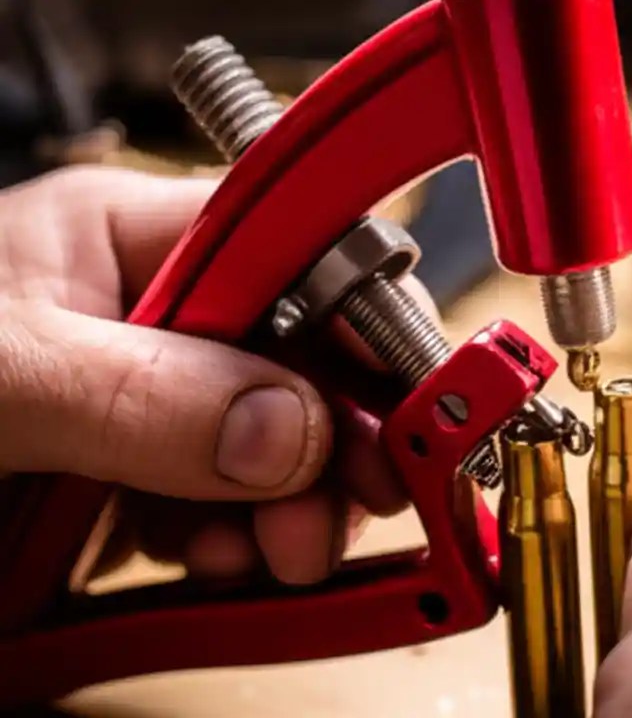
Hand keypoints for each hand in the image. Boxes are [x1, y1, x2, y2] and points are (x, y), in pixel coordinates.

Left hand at [0, 167, 415, 584]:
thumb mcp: (6, 377)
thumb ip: (146, 398)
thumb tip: (294, 432)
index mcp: (131, 241)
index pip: (301, 250)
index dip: (373, 322)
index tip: (418, 401)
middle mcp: (156, 318)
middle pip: (309, 362)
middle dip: (343, 439)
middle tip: (355, 504)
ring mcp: (149, 404)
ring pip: (280, 448)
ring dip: (299, 507)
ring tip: (284, 553)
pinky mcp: (135, 480)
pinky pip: (227, 511)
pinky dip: (242, 546)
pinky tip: (224, 561)